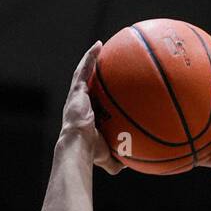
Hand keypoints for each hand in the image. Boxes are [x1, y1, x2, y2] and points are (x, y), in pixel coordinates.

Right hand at [61, 41, 122, 174]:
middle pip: (88, 84)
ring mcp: (77, 95)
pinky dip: (91, 57)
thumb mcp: (110, 157)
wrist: (78, 145)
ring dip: (91, 59)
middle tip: (106, 63)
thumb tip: (132, 165)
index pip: (94, 102)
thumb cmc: (92, 153)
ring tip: (100, 47)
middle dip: (95, 73)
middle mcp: (80, 103)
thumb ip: (120, 159)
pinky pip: (85, 69)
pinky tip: (99, 45)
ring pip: (84, 73)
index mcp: (87, 117)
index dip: (100, 94)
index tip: (109, 88)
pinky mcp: (77, 90)